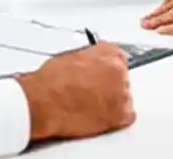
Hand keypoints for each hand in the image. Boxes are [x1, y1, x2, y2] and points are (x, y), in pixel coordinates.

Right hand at [15, 43, 135, 141]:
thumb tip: (90, 66)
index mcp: (108, 52)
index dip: (108, 71)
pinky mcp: (120, 114)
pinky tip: (99, 117)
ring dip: (112, 103)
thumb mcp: (71, 57)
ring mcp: (121, 92)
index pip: (119, 59)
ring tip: (92, 106)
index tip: (104, 77)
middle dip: (110, 87)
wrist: (45, 101)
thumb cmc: (51, 81)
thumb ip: (89, 60)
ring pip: (124, 98)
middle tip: (93, 94)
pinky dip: (116, 120)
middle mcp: (118, 70)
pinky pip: (127, 117)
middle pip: (122, 79)